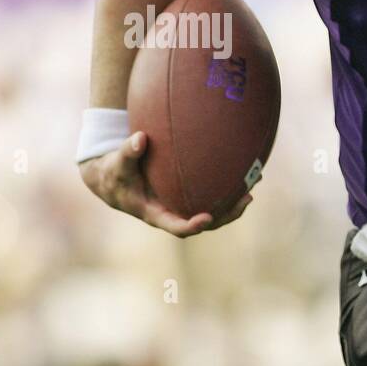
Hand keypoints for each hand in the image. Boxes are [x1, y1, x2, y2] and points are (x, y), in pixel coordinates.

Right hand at [78, 130, 250, 236]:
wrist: (114, 177)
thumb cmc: (115, 171)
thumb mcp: (117, 163)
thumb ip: (128, 152)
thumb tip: (140, 138)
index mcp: (155, 213)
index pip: (175, 227)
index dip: (192, 226)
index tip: (206, 219)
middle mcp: (173, 212)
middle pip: (205, 222)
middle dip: (227, 214)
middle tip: (246, 199)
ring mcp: (182, 205)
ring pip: (213, 209)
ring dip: (234, 201)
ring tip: (252, 185)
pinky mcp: (188, 195)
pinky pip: (211, 194)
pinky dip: (228, 187)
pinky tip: (244, 170)